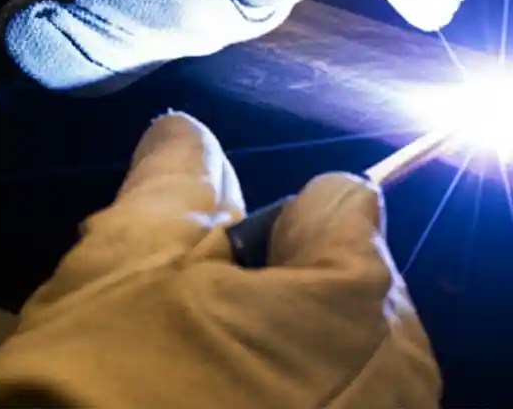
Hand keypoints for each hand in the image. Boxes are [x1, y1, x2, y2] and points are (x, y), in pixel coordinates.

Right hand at [0, 113, 440, 407]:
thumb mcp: (124, 269)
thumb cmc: (106, 396)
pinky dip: (286, 404)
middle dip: (275, 298)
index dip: (265, 226)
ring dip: (278, 360)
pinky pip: (334, 403)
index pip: (338, 201)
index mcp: (363, 295)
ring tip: (191, 394)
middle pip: (345, 284)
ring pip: (335, 355)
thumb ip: (175, 184)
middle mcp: (406, 371)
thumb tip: (186, 131)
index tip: (208, 273)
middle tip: (188, 344)